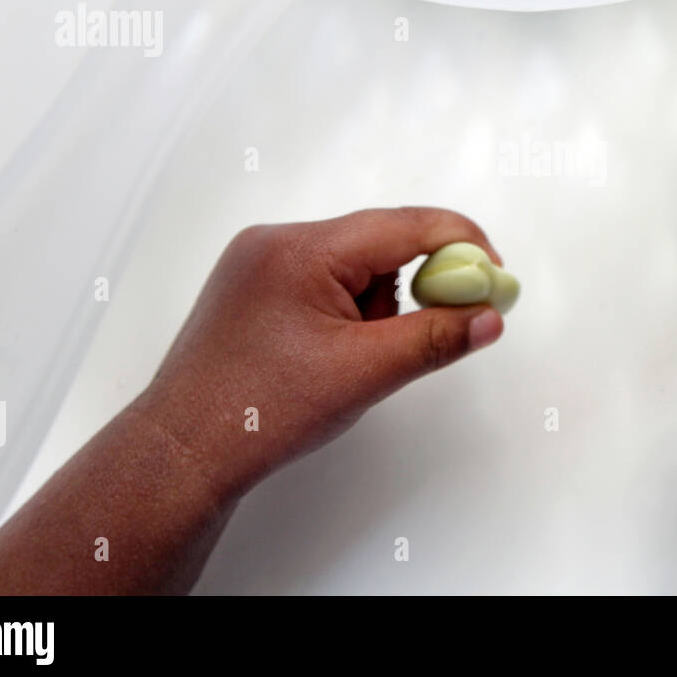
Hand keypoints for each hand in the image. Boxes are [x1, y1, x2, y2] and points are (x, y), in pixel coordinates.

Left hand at [0, 207, 507, 593]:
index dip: (461, 245)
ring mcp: (260, 260)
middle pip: (381, 238)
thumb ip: (435, 337)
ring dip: (380, 300)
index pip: (405, 224)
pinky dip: (350, 307)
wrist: (182, 451)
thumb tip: (488, 316)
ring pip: (354, 261)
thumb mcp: (365, 374)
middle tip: (444, 323)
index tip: (494, 278)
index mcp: (303, 250)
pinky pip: (324, 276)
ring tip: (358, 360)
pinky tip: (335, 353)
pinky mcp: (254, 284)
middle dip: (419, 280)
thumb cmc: (259, 413)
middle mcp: (278, 240)